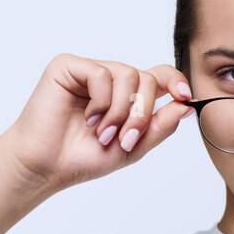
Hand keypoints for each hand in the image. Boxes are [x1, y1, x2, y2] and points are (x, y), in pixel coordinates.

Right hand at [7, 53, 193, 191]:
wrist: (47, 166)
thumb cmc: (84, 158)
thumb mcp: (133, 147)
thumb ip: (161, 126)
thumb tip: (186, 105)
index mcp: (126, 96)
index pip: (159, 76)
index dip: (176, 81)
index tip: (186, 97)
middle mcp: (110, 80)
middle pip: (147, 78)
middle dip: (142, 113)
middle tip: (126, 139)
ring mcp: (90, 71)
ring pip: (128, 75)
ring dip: (120, 111)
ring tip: (103, 132)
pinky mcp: (69, 66)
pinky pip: (102, 74)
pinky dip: (101, 101)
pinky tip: (88, 118)